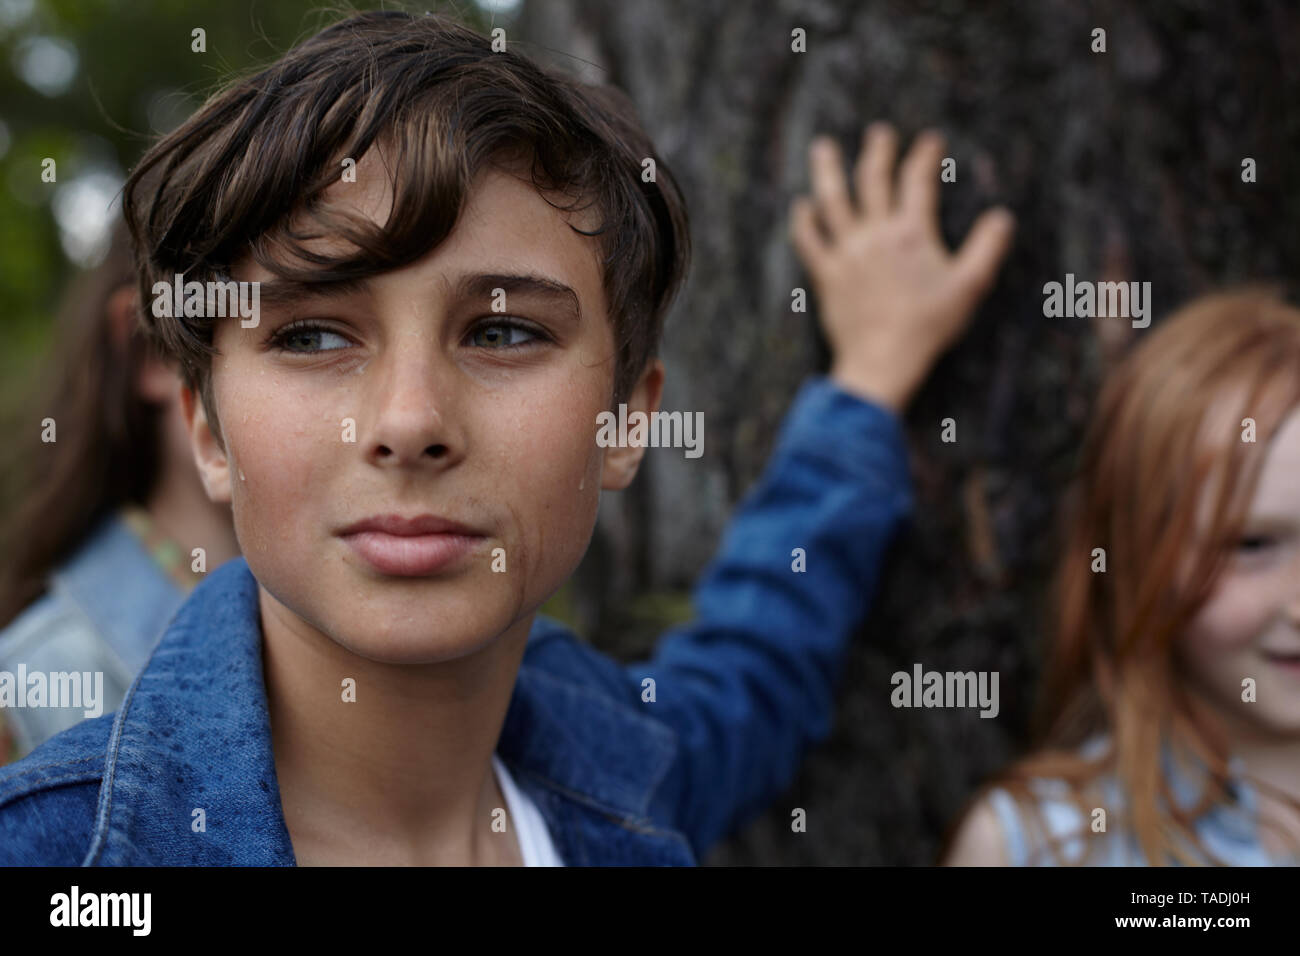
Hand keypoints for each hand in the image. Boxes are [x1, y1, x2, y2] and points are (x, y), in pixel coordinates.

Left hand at [790, 122, 1014, 410]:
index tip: (930, 140)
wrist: (884, 359)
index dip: (925, 156)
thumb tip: (1002, 217)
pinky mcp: (826, 274)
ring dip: (827, 169)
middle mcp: (876, 234)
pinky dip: (803, 221)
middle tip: (879, 133)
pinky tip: (800, 206)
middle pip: (873, 179)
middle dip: (878, 151)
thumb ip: (987, 248)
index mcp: (912, 233)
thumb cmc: (929, 326)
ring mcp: (847, 252)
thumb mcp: (970, 286)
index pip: (919, 181)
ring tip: (823, 146)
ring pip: (832, 200)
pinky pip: (808, 241)